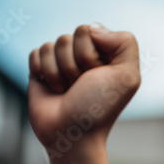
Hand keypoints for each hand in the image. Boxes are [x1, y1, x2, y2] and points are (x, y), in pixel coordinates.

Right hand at [27, 23, 139, 158]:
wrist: (69, 134)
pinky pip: (35, 53)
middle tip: (81, 85)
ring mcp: (63, 62)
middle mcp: (86, 56)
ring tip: (67, 90)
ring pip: (52, 45)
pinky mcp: (42, 69)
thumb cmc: (99, 108)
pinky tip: (51, 88)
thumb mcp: (127, 77)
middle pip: (69, 36)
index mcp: (107, 54)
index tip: (97, 77)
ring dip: (58, 71)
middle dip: (73, 63)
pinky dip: (41, 71)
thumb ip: (125, 43)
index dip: (90, 54)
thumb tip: (93, 28)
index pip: (89, 30)